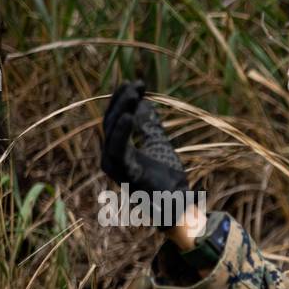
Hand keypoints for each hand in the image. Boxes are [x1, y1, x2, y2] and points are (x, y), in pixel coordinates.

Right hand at [101, 80, 188, 226]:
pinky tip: (130, 115)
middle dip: (122, 100)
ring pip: (111, 132)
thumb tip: (146, 102)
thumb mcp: (159, 145)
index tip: (137, 83)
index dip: (123, 100)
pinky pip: (118, 150)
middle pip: (110, 121)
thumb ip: (150, 126)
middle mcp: (111, 158)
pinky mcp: (125, 176)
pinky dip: (121, 132)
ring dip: (122, 110)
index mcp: (117, 150)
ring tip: (133, 93)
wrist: (177, 206)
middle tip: (137, 84)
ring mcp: (115, 168)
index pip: (114, 119)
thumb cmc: (167, 180)